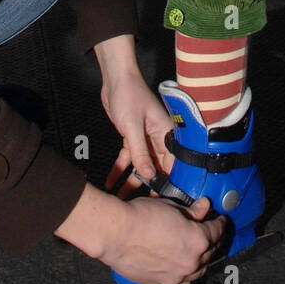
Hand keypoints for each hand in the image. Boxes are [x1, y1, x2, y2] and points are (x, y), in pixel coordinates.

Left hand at [101, 68, 174, 193]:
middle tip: (143, 204)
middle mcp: (158, 137)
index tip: (163, 199)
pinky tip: (112, 181)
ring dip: (131, 180)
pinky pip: (128, 157)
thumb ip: (140, 152)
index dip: (169, 181)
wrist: (115, 79)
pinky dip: (120, 168)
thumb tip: (149, 174)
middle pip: (157, 166)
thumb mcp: (132, 127)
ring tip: (123, 198)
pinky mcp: (132, 137)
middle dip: (149, 185)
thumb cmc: (128, 94)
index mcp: (166, 133)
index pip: (172, 162)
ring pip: (141, 165)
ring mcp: (145, 137)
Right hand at [101, 194, 225, 283]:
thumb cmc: (139, 218)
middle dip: (212, 240)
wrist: (115, 233)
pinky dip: (187, 278)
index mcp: (197, 240)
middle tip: (209, 233)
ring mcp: (177, 276)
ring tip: (198, 251)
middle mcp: (191, 261)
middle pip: (210, 251)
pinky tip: (186, 270)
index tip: (217, 220)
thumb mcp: (170, 207)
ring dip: (202, 259)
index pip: (216, 231)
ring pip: (199, 270)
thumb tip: (203, 208)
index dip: (218, 223)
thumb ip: (191, 212)